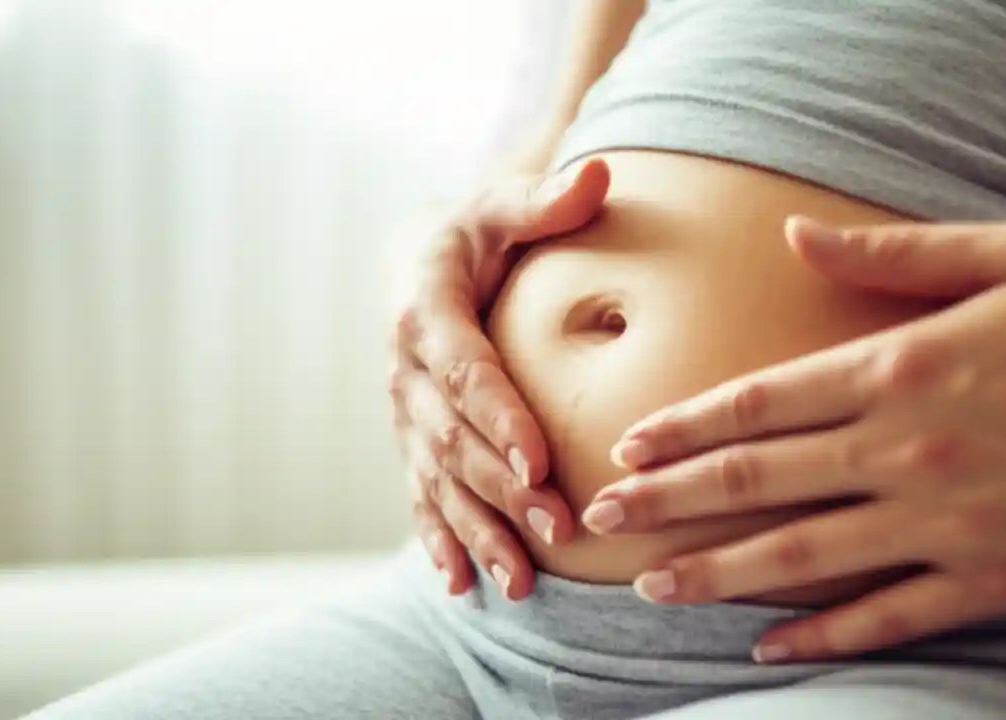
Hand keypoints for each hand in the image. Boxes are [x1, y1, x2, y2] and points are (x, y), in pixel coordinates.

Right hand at [389, 159, 609, 598]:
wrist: (418, 262)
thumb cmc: (477, 234)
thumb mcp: (501, 208)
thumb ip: (545, 201)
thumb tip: (600, 174)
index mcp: (425, 308)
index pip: (464, 367)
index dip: (498, 417)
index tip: (540, 462)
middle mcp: (406, 369)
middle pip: (454, 437)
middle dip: (502, 488)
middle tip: (557, 528)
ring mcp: (405, 413)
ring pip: (439, 479)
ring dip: (477, 530)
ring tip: (519, 581)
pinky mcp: (411, 441)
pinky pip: (420, 496)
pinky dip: (439, 540)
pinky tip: (461, 584)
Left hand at [585, 216, 1005, 659]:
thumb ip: (893, 253)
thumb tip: (798, 235)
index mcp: (903, 366)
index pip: (762, 402)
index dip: (685, 426)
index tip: (628, 445)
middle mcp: (908, 451)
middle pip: (758, 482)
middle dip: (669, 502)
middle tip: (601, 520)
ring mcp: (948, 524)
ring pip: (803, 557)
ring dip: (718, 573)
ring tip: (651, 584)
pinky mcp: (995, 581)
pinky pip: (889, 619)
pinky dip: (823, 635)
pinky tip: (767, 644)